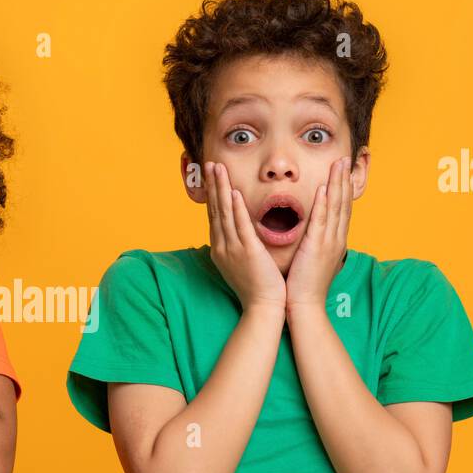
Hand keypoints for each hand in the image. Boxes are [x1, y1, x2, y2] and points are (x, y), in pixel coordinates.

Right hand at [205, 161, 286, 311]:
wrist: (263, 307)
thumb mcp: (243, 263)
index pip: (215, 216)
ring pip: (224, 213)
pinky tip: (233, 192)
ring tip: (218, 169)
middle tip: (210, 164)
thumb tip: (240, 234)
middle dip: (213, 185)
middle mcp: (223, 246)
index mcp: (221, 248)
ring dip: (221, 188)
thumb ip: (240, 245)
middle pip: (215, 210)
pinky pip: (240, 226)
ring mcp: (233, 249)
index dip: (213, 195)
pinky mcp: (247, 252)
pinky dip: (236, 208)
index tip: (212, 177)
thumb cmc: (258, 287)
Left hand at [285, 155, 352, 314]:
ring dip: (337, 184)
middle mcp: (336, 239)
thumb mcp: (314, 260)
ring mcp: (329, 242)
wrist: (305, 306)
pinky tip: (323, 188)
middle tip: (345, 158)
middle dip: (344, 179)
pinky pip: (321, 221)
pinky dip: (323, 203)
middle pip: (343, 203)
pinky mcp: (317, 248)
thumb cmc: (305, 285)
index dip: (343, 188)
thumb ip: (317, 244)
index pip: (342, 209)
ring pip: (335, 207)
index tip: (342, 170)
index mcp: (335, 241)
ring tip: (338, 164)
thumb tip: (315, 235)